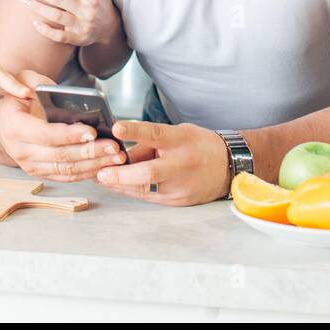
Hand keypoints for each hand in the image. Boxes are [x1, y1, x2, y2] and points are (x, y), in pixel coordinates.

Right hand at [0, 79, 126, 182]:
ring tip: (116, 157)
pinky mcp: (40, 173)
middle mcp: (21, 151)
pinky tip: (104, 166)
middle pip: (60, 156)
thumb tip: (58, 90)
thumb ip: (38, 82)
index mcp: (15, 127)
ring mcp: (30, 165)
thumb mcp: (22, 82)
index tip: (92, 131)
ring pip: (66, 169)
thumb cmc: (16, 100)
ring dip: (93, 165)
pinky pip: (66, 176)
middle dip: (90, 152)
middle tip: (113, 147)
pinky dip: (86, 173)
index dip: (70, 135)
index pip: (46, 135)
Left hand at [19, 0, 121, 46]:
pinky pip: (58, 37)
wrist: (111, 28)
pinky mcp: (78, 39)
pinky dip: (45, 30)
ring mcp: (81, 26)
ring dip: (37, 7)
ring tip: (24, 0)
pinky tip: (34, 23)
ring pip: (55, 16)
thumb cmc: (101, 1)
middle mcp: (85, 10)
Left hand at [95, 120, 230, 205]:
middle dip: (122, 175)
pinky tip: (117, 186)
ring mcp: (180, 186)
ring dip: (120, 185)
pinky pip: (149, 197)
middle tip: (101, 173)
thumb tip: (121, 152)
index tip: (116, 128)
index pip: (156, 134)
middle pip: (149, 173)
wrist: (227, 167)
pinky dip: (131, 191)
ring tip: (101, 179)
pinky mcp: (178, 201)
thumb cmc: (198, 145)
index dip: (135, 131)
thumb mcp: (177, 133)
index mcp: (181, 140)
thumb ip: (150, 143)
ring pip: (145, 189)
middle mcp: (181, 164)